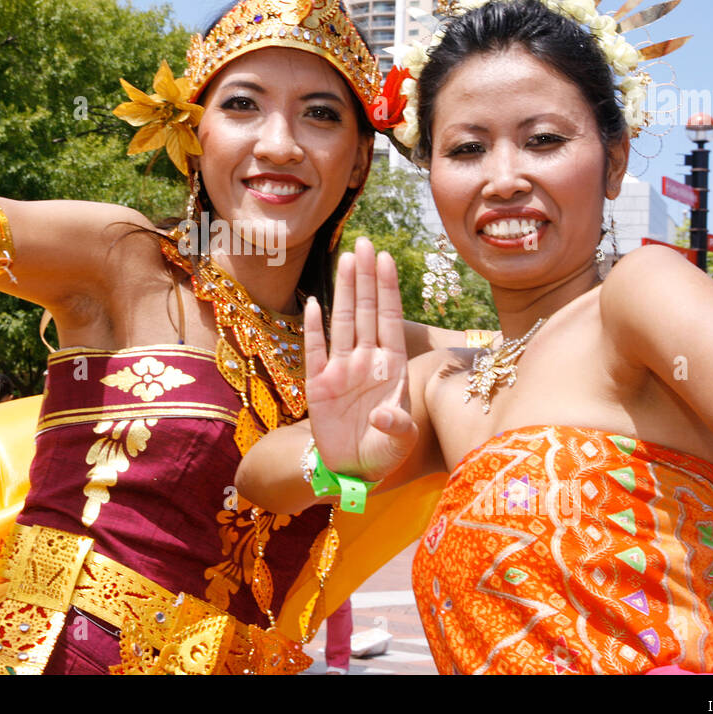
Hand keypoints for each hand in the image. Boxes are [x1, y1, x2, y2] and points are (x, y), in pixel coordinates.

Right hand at [303, 237, 416, 481]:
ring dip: (344, 292)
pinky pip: (315, 350)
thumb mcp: (397, 445)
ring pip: (342, 322)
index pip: (389, 320)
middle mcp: (366, 362)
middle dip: (365, 277)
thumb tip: (388, 416)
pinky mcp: (318, 385)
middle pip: (365, 311)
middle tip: (365, 242)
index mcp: (391, 368)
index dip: (387, 289)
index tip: (386, 258)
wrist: (352, 471)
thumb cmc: (383, 454)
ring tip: (345, 259)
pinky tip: (315, 304)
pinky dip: (314, 328)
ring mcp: (341, 370)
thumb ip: (398, 428)